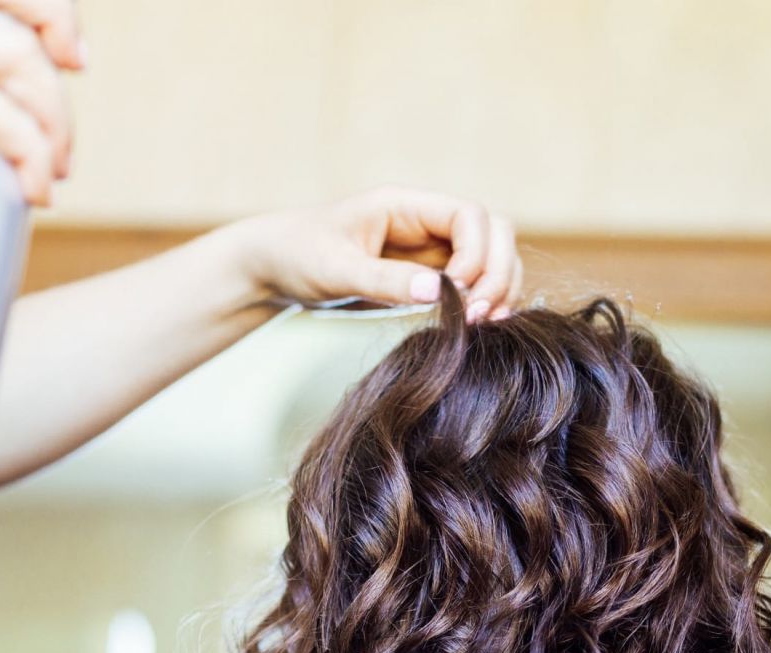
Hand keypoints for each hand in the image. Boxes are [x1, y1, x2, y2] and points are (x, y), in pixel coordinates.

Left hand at [226, 186, 523, 322]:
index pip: (470, 216)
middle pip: (495, 234)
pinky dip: (486, 303)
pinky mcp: (429, 278)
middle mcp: (427, 223)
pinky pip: (474, 284)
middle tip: (481, 316)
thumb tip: (439, 291)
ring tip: (485, 325)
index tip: (458, 292)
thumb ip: (384, 279)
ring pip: (493, 260)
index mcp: (405, 205)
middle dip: (498, 272)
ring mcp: (432, 250)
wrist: (271, 269)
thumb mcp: (335, 269)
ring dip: (499, 289)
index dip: (477, 253)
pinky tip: (477, 328)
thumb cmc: (295, 254)